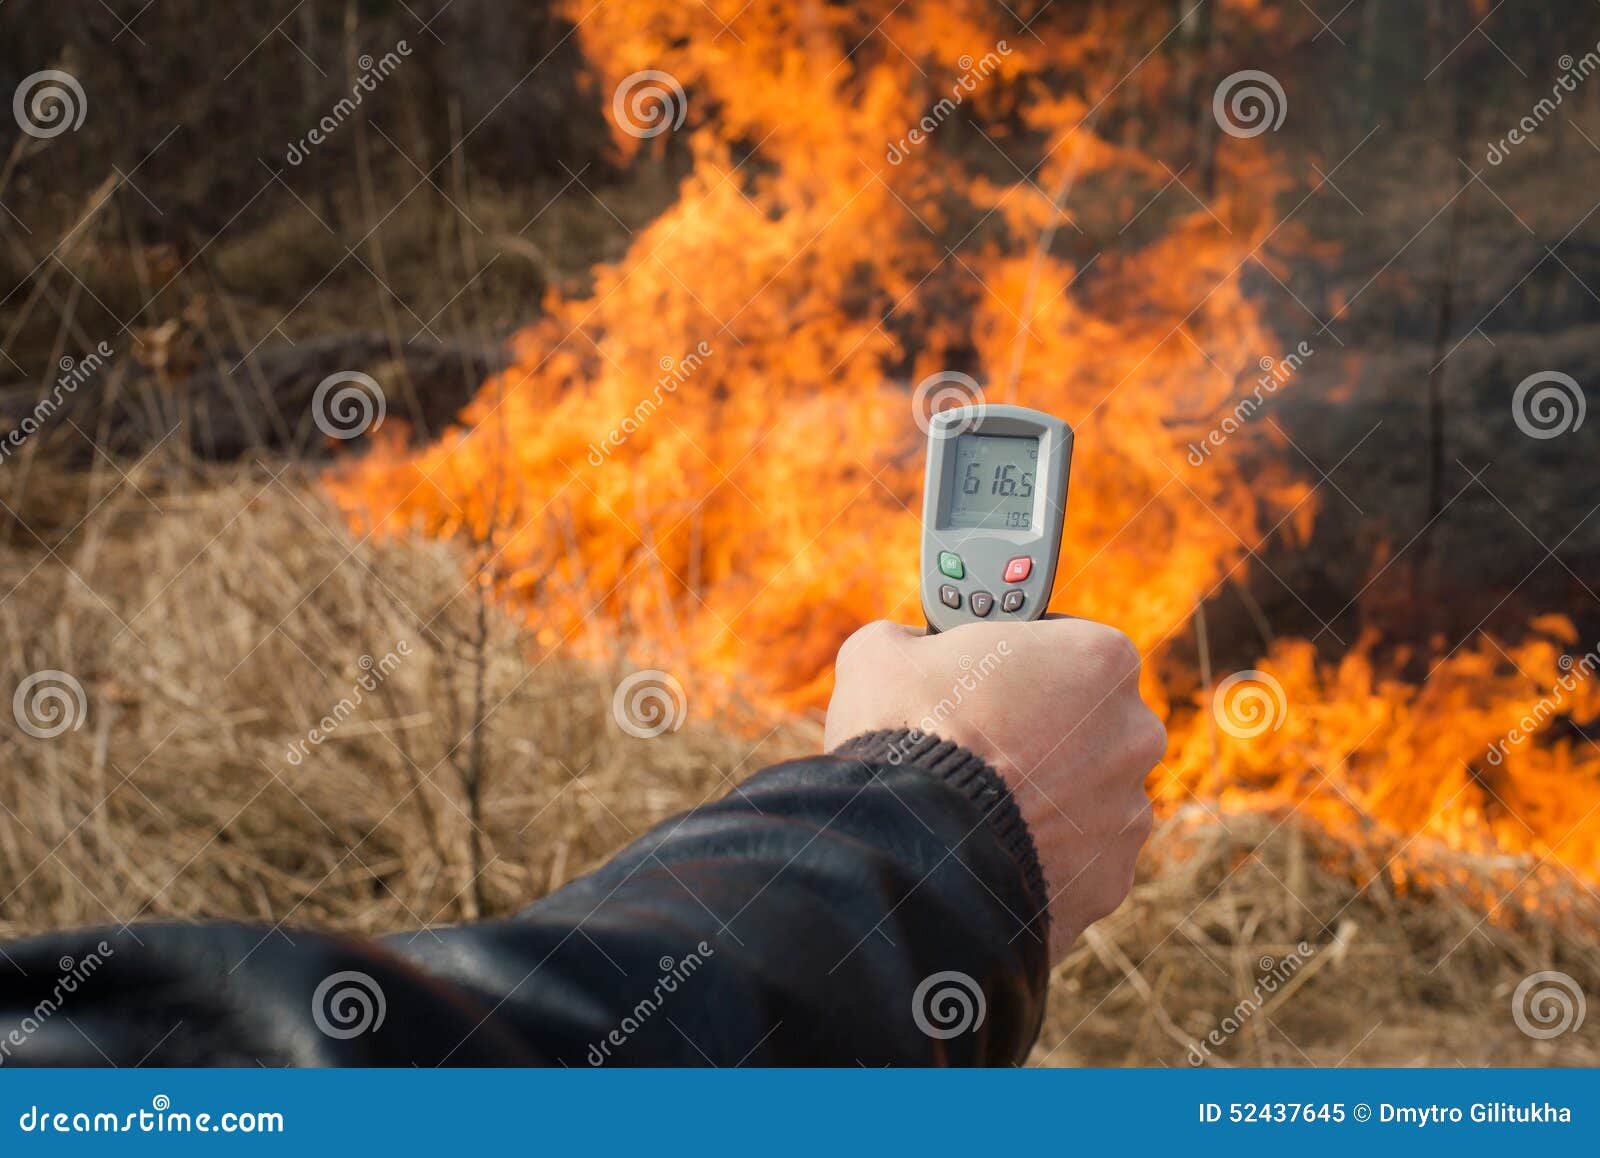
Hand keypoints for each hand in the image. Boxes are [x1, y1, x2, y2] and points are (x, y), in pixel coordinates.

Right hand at [824, 617, 1162, 960]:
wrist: (908, 844)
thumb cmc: (906, 731)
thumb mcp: (886, 653)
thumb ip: (915, 641)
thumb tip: (906, 650)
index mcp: (1100, 659)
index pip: (1071, 642)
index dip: (1022, 660)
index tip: (988, 677)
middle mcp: (1133, 734)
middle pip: (1090, 725)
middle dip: (1043, 732)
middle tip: (981, 742)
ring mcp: (1127, 813)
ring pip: (1087, 799)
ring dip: (1044, 800)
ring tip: (977, 807)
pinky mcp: (1109, 882)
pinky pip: (1075, 862)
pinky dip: (1039, 859)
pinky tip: (988, 851)